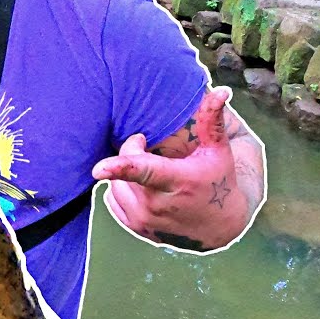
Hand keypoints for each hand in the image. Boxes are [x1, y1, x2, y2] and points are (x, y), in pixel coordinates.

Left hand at [91, 87, 247, 251]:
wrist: (220, 228)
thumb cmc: (218, 181)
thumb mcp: (218, 151)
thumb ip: (211, 120)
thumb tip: (222, 90)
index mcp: (176, 181)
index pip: (143, 172)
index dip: (119, 167)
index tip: (98, 168)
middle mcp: (156, 204)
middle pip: (124, 166)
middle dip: (131, 151)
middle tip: (146, 147)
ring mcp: (144, 220)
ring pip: (114, 184)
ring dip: (124, 173)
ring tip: (147, 170)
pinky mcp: (136, 228)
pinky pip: (111, 200)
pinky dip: (120, 190)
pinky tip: (140, 187)